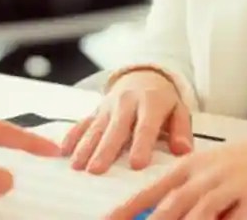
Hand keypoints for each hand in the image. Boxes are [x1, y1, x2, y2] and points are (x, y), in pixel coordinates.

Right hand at [62, 69, 191, 174]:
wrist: (142, 76)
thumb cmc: (162, 101)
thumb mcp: (178, 110)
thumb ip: (181, 130)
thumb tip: (182, 150)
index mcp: (150, 103)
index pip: (145, 126)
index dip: (141, 145)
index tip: (136, 164)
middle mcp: (126, 103)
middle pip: (115, 129)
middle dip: (105, 150)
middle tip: (97, 170)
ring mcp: (108, 106)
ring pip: (95, 128)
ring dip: (85, 147)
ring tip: (78, 167)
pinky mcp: (95, 110)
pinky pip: (82, 123)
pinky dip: (72, 136)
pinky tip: (64, 151)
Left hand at [105, 132, 246, 219]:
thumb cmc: (238, 163)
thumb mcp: (205, 171)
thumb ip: (181, 192)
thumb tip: (158, 212)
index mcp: (187, 167)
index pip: (151, 191)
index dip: (128, 209)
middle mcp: (204, 176)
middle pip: (172, 207)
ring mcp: (227, 186)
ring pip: (198, 214)